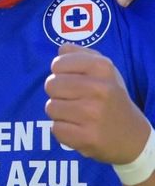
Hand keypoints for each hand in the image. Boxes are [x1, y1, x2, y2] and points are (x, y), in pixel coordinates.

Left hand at [45, 44, 148, 163]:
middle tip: (75, 100)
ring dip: (60, 113)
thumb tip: (61, 49)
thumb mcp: (105, 72)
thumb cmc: (112, 99)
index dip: (60, 73)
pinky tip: (79, 129)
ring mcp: (93, 114)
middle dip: (58, 93)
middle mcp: (99, 89)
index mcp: (103, 68)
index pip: (58, 64)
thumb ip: (82, 55)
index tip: (72, 80)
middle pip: (51, 85)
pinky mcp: (86, 137)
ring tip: (78, 115)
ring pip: (51, 107)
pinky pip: (55, 128)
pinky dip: (63, 130)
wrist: (133, 137)